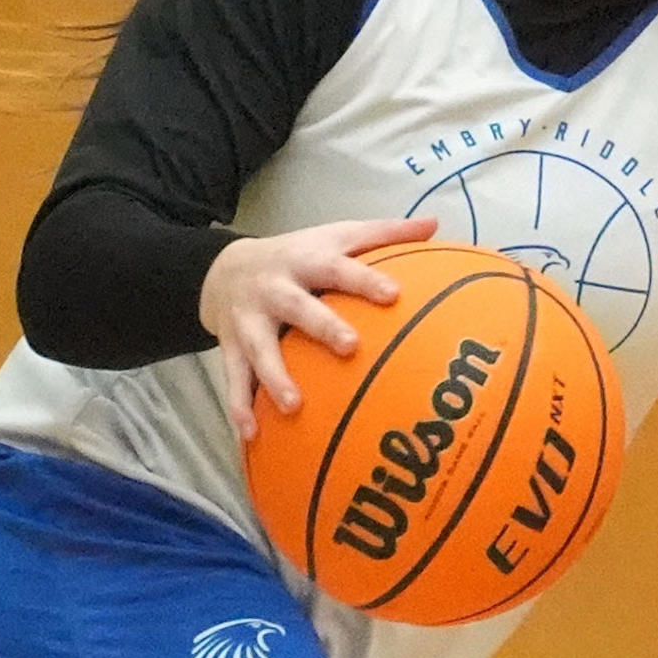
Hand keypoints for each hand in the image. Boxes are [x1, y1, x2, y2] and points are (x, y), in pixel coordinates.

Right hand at [198, 217, 437, 440]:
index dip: (364, 280)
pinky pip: (234, 380)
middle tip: (350, 347)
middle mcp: (274, 289)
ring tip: (293, 406)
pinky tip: (251, 435)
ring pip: (259, 349)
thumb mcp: (336, 236)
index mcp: (305, 261)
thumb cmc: (298, 256)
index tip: (393, 294)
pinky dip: (240, 407)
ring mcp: (249, 321)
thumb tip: (434, 223)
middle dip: (320, 326)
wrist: (223, 270)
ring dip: (274, 377)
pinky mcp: (230, 348)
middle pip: (297, 307)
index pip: (338, 268)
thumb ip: (384, 234)